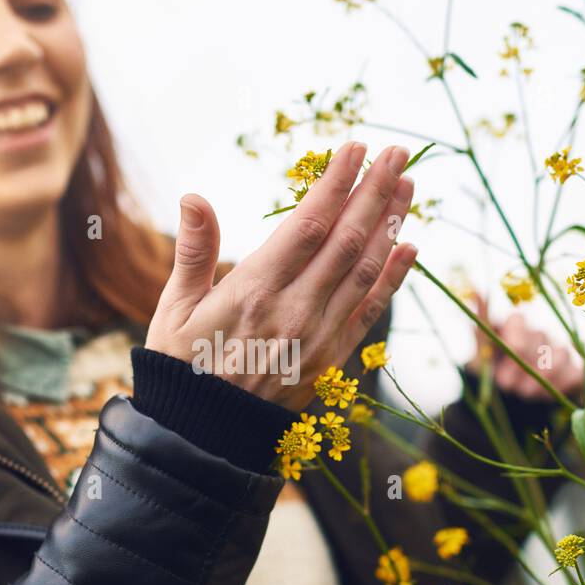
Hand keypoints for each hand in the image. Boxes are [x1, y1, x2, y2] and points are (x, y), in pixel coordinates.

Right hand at [146, 141, 417, 411]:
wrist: (204, 436)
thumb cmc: (182, 365)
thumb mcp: (174, 308)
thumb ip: (192, 251)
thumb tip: (193, 196)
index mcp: (253, 291)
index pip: (307, 225)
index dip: (335, 184)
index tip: (355, 148)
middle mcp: (294, 311)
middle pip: (346, 240)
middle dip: (375, 191)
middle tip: (398, 153)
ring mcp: (319, 337)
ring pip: (363, 270)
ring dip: (390, 224)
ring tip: (409, 186)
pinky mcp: (332, 359)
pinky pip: (369, 311)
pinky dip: (393, 278)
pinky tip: (410, 247)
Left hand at [466, 295, 584, 402]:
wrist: (510, 399)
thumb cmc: (493, 370)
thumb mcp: (482, 350)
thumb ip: (480, 325)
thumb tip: (475, 290)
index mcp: (514, 325)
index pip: (519, 319)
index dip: (516, 338)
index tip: (509, 353)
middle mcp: (539, 333)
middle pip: (538, 338)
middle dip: (522, 364)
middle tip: (506, 384)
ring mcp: (559, 349)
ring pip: (558, 356)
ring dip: (540, 378)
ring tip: (523, 393)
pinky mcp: (573, 369)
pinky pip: (574, 373)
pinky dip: (559, 386)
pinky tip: (544, 395)